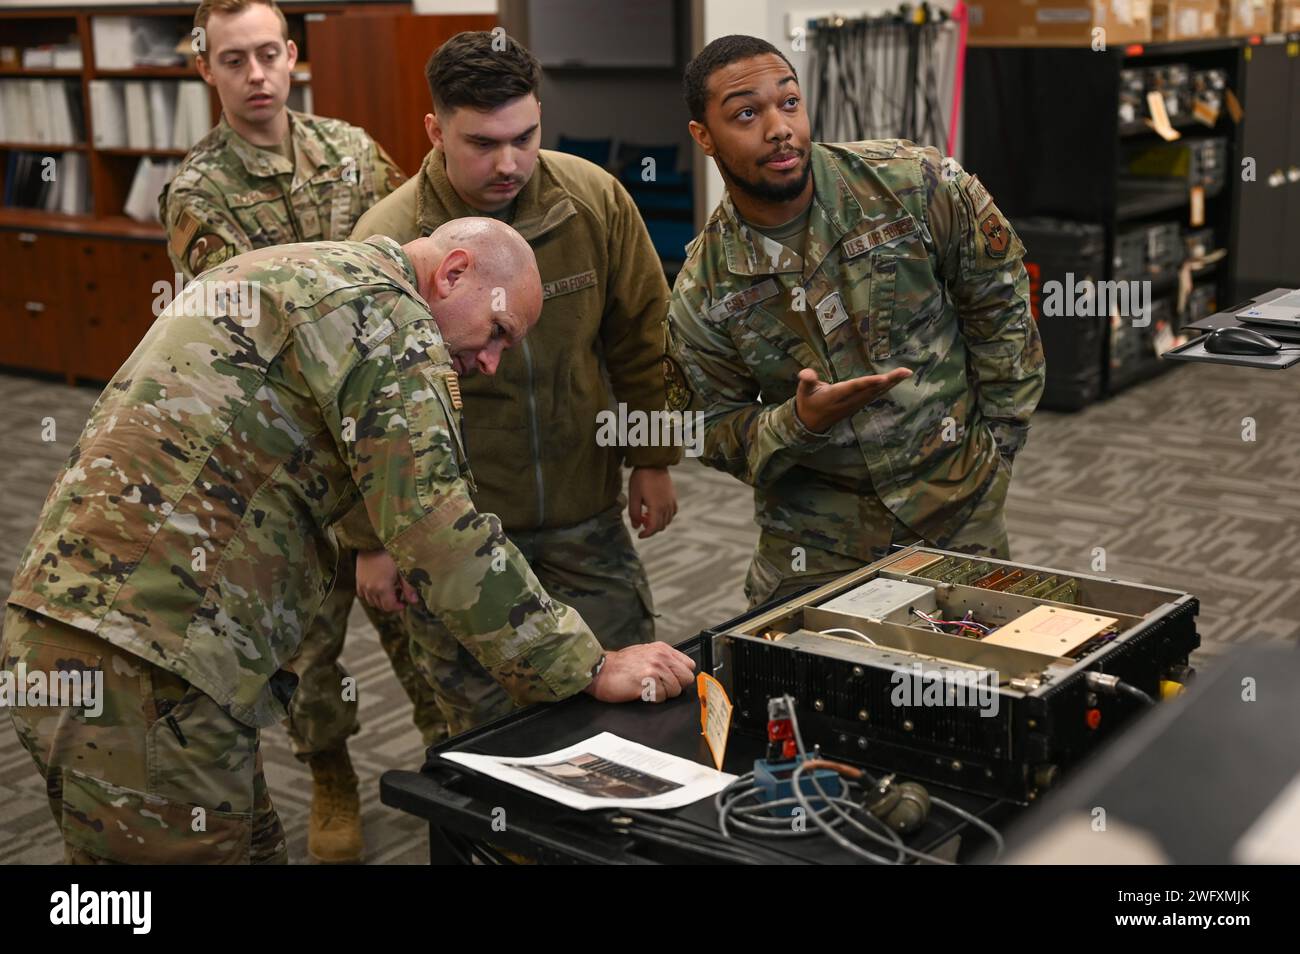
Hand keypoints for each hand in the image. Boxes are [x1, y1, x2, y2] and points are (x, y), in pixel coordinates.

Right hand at [355, 549, 417, 612]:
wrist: (373, 542)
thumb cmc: (389, 554)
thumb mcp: (402, 570)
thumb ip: (408, 587)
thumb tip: (414, 601)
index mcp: (382, 588)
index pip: (389, 606)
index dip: (398, 607)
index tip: (404, 603)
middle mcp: (370, 589)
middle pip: (381, 606)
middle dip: (391, 604)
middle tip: (399, 596)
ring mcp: (363, 585)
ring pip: (371, 602)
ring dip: (381, 600)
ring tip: (390, 591)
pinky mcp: (358, 580)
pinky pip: (363, 595)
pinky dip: (371, 595)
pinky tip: (378, 588)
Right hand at [584, 642, 696, 702]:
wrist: (600, 671)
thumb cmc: (620, 666)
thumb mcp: (645, 653)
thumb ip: (663, 660)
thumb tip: (678, 671)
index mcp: (662, 649)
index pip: (689, 665)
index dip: (681, 676)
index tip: (672, 680)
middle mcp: (661, 656)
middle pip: (686, 679)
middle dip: (675, 686)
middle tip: (659, 686)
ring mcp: (655, 668)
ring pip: (675, 690)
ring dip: (662, 694)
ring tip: (647, 688)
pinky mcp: (648, 681)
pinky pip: (662, 697)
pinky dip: (653, 699)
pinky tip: (641, 692)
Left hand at [628, 466, 677, 538]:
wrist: (653, 462)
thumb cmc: (641, 478)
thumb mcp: (634, 496)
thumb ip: (634, 513)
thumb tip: (636, 526)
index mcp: (656, 506)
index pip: (653, 528)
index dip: (646, 534)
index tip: (639, 535)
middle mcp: (667, 506)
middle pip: (661, 526)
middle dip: (651, 529)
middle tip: (641, 525)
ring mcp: (672, 501)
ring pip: (667, 521)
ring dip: (657, 523)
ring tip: (646, 516)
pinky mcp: (674, 497)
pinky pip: (672, 513)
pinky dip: (665, 517)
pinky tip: (656, 511)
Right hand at [794, 367, 912, 433]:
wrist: (810, 424)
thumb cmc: (807, 404)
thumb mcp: (803, 392)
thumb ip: (806, 381)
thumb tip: (805, 373)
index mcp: (835, 396)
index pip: (854, 388)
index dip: (868, 383)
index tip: (883, 378)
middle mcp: (849, 401)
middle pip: (871, 390)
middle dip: (889, 381)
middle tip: (906, 371)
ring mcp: (855, 405)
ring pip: (876, 393)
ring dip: (892, 383)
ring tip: (906, 373)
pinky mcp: (858, 405)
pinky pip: (875, 395)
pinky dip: (886, 388)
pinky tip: (896, 380)